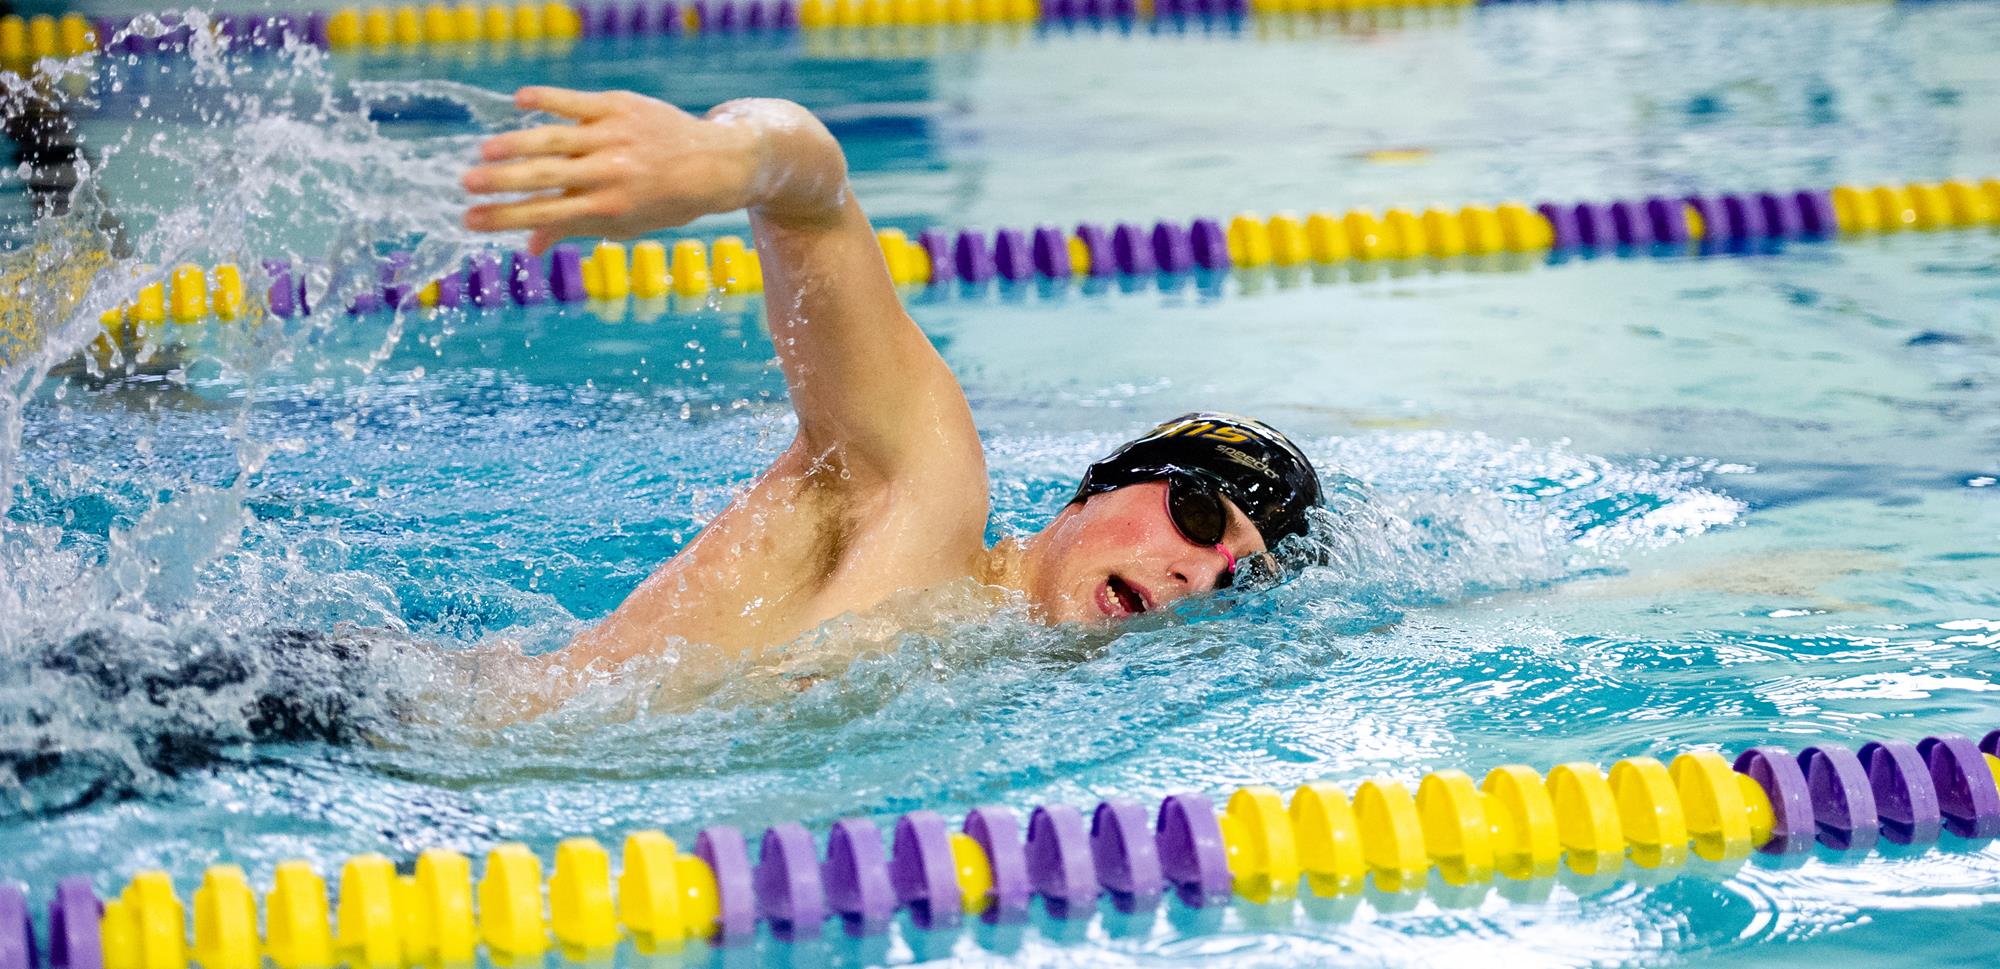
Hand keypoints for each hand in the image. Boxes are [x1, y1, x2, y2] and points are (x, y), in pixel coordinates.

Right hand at [462, 86, 761, 254]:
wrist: (715, 163)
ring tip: (483, 152)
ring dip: (516, 144)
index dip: (505, 218)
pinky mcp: (619, 106)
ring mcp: (614, 136)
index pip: (546, 214)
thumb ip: (574, 229)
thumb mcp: (625, 225)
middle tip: (464, 185)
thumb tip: (527, 247)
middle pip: (545, 176)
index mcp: (609, 208)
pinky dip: (548, 99)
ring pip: (555, 139)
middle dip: (501, 183)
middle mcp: (610, 172)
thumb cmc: (664, 200)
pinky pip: (577, 101)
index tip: (470, 220)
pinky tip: (519, 100)